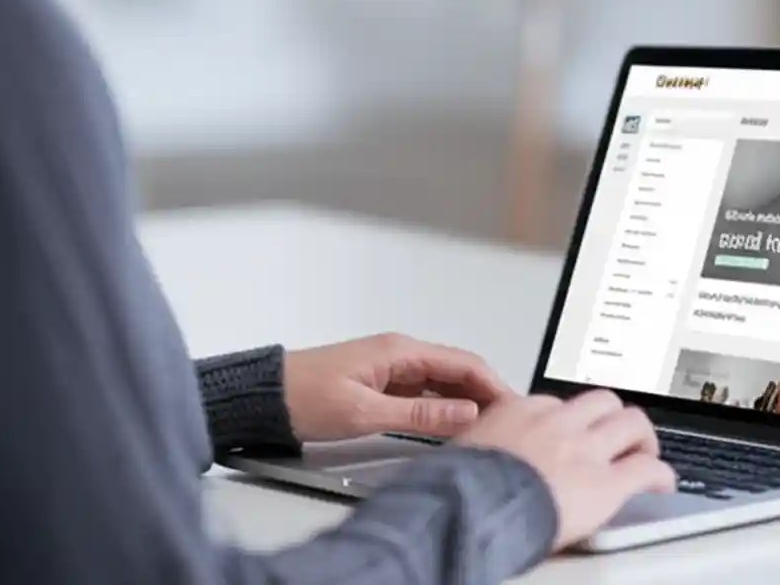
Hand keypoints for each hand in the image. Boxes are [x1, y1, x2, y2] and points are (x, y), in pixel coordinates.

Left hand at [284, 333, 511, 440]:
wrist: (263, 398)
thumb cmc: (304, 398)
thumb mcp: (365, 412)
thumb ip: (420, 415)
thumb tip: (466, 412)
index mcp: (400, 351)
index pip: (463, 362)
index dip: (493, 385)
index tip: (515, 408)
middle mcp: (400, 353)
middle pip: (457, 370)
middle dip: (485, 393)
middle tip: (508, 422)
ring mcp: (391, 369)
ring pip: (442, 382)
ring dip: (465, 402)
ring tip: (487, 428)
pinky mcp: (381, 385)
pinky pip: (423, 393)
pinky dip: (442, 408)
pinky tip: (451, 427)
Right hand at [456, 389, 676, 550]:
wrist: (469, 509)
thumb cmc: (457, 489)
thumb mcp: (460, 450)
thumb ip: (481, 445)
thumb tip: (469, 455)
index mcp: (518, 411)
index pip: (553, 403)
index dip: (567, 420)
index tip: (569, 431)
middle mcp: (557, 423)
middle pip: (600, 402)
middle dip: (611, 417)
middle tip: (615, 434)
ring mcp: (584, 449)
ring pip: (630, 423)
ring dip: (640, 437)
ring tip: (643, 451)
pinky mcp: (606, 483)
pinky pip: (646, 469)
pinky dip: (660, 475)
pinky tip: (662, 483)